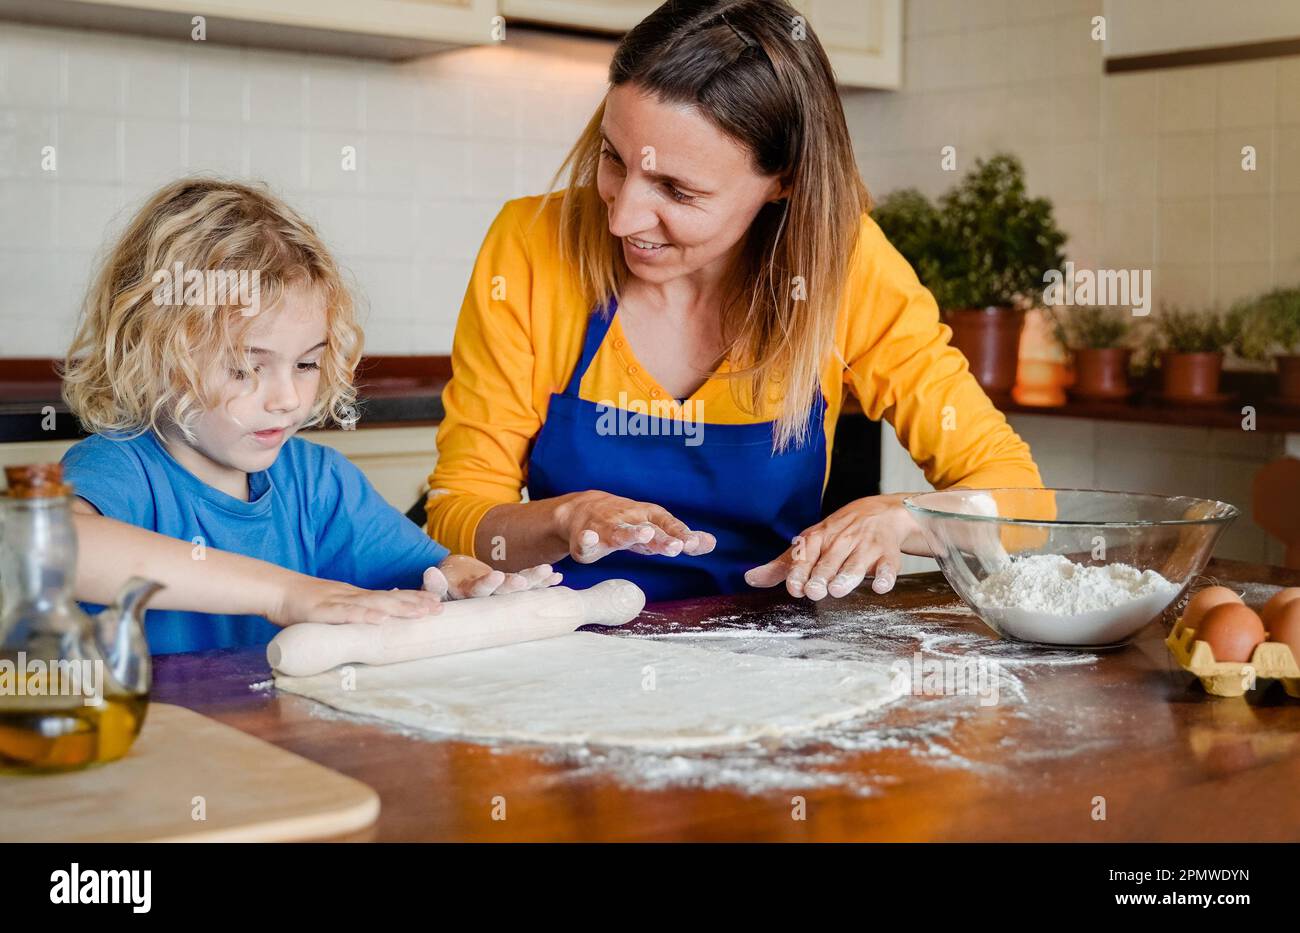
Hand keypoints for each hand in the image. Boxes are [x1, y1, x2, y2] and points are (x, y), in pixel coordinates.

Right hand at [270, 576, 443, 626]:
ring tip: (420, 612)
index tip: (436, 603)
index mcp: (356, 596)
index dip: (413, 599)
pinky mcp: (322, 611)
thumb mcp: (334, 605)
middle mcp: (352, 595)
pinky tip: (381, 619)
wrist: (275, 590)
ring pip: (373, 603)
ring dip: (398, 607)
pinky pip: (345, 614)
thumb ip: (355, 609)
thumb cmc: (304, 602)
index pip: (390, 596)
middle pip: (389, 598)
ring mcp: (338, 601)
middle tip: (439, 608)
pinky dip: (364, 616)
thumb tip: (380, 615)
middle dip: (415, 603)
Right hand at [425, 553, 562, 598]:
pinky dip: (543, 581)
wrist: (456, 584)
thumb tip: (430, 574)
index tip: (497, 575)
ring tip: (548, 571)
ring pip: (520, 589)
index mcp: (469, 599)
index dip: (487, 585)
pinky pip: (530, 585)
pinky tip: (558, 577)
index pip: (478, 592)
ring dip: (535, 580)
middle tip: (526, 579)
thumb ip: (433, 584)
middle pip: (504, 593)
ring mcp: (503, 596)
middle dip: (516, 585)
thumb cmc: (444, 585)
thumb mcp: (436, 585)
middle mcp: (489, 601)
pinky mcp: (513, 590)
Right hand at [555, 491, 715, 563]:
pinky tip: (589, 539)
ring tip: (644, 534)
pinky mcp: (586, 537)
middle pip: (648, 530)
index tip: (697, 544)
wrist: (583, 510)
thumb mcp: (654, 530)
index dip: (683, 535)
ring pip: (620, 532)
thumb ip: (680, 538)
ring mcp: (607, 527)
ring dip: (632, 533)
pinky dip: (588, 538)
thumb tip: (711, 543)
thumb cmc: (627, 524)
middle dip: (662, 539)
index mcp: (649, 518)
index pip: (670, 526)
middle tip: (676, 547)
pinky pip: (586, 539)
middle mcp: (631, 520)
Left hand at [744, 494, 921, 599]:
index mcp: (819, 538)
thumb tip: (750, 579)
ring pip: (857, 564)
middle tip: (814, 591)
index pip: (807, 555)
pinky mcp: (888, 555)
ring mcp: (866, 547)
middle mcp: (842, 541)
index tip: (794, 587)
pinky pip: (889, 566)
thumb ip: (782, 565)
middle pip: (830, 562)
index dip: (799, 571)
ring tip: (838, 589)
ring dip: (848, 576)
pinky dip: (886, 577)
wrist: (882, 512)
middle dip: (821, 576)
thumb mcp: (810, 544)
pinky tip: (881, 586)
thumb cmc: (839, 533)